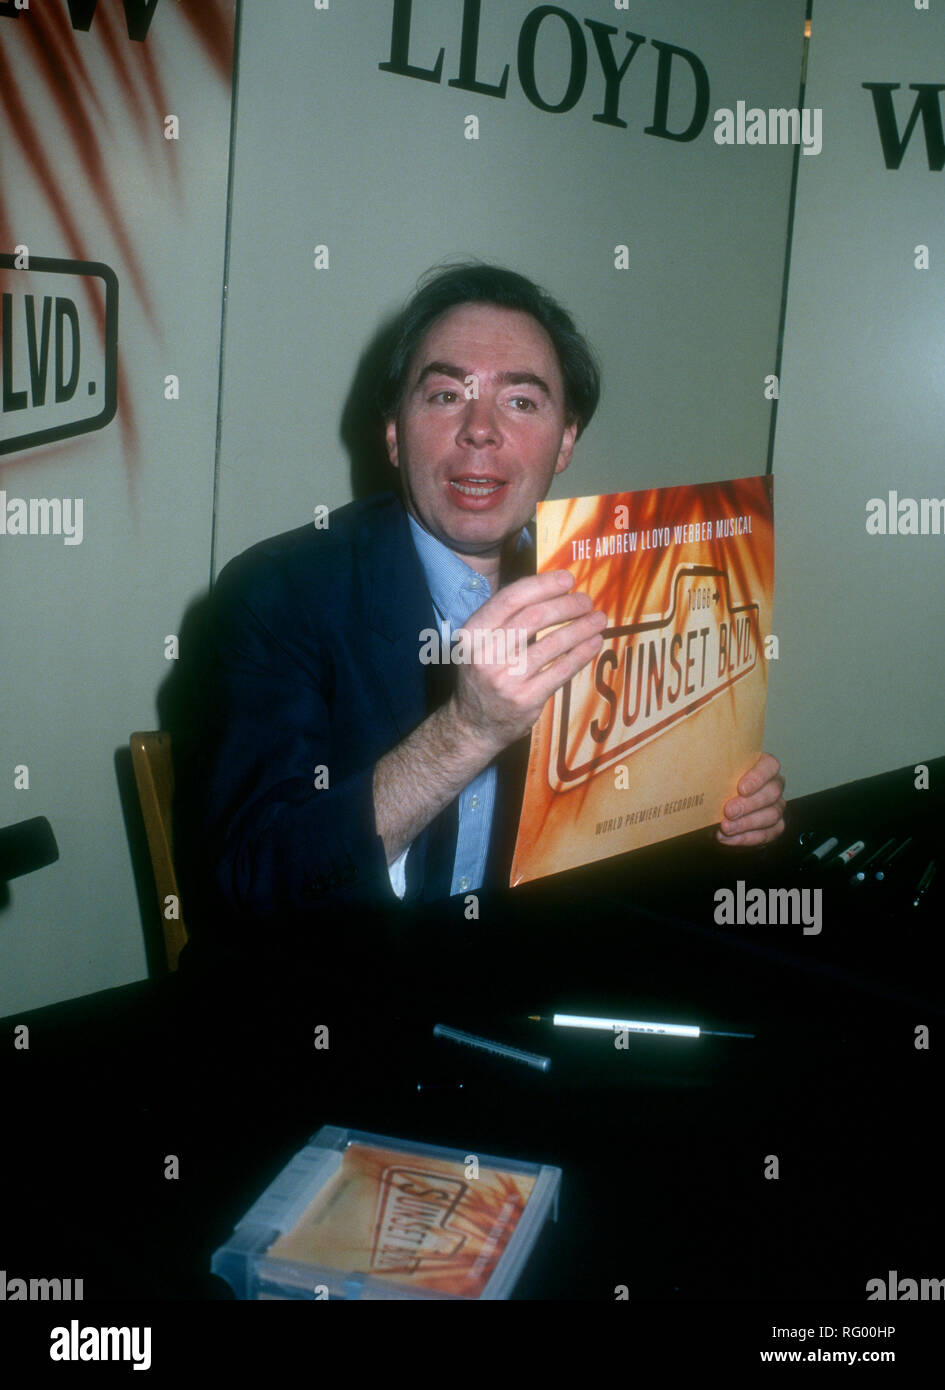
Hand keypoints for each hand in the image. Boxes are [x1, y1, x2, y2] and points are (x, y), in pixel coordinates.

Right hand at [448, 570, 606, 757]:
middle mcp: (486, 655)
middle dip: (567, 605)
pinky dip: (581, 653)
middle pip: (534, 618)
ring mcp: (506, 679)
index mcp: (473, 634)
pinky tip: (594, 643)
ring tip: (598, 619)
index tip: (567, 579)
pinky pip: (561, 670)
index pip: (511, 599)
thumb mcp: (480, 644)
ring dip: (581, 628)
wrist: (472, 725)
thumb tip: (551, 589)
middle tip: (586, 601)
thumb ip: (505, 619)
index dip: (543, 585)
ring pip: (552, 644)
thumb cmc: (484, 675)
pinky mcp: (526, 699)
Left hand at [716, 752, 785, 847]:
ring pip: (771, 815)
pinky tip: (727, 838)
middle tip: (728, 811)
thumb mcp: (716, 773)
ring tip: (725, 827)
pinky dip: (746, 838)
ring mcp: (777, 806)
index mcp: (763, 766)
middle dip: (748, 804)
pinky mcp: (775, 826)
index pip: (770, 766)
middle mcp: (774, 785)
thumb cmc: (719, 784)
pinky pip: (767, 834)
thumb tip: (698, 769)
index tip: (741, 788)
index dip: (758, 777)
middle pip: (771, 793)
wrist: (720, 809)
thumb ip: (713, 770)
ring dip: (746, 823)